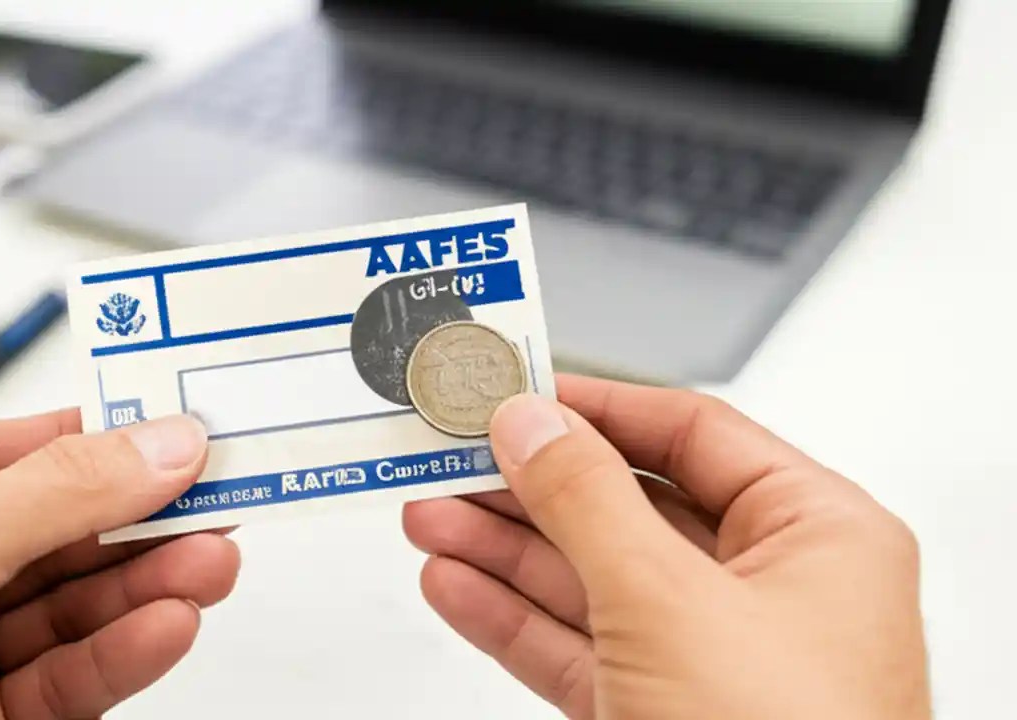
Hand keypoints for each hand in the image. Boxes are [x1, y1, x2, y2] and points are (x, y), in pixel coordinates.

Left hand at [0, 410, 238, 719]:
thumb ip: (48, 495)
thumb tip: (154, 446)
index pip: (7, 458)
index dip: (95, 437)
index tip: (176, 426)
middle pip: (59, 533)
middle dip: (142, 515)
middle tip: (220, 495)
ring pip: (79, 610)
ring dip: (153, 583)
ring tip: (215, 561)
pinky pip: (76, 679)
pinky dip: (130, 651)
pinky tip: (172, 624)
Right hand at [404, 375, 928, 718]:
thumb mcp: (670, 602)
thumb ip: (588, 501)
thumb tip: (530, 423)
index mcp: (817, 537)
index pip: (690, 435)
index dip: (595, 409)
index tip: (517, 393)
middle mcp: (769, 592)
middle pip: (626, 508)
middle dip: (528, 487)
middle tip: (452, 455)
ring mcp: (710, 659)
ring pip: (589, 580)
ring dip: (502, 551)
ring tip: (427, 514)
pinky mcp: (660, 714)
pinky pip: (577, 647)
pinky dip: (512, 619)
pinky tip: (455, 585)